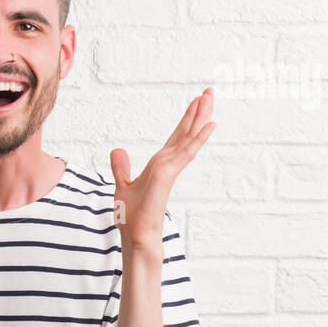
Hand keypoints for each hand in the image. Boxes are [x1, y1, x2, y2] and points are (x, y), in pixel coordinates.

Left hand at [109, 87, 215, 247]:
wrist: (137, 236)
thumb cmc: (134, 217)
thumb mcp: (122, 186)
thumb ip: (121, 168)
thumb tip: (117, 149)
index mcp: (159, 164)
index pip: (176, 137)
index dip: (186, 119)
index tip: (196, 101)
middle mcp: (168, 164)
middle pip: (186, 133)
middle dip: (197, 112)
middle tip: (210, 91)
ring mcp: (170, 169)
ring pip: (188, 138)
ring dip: (199, 118)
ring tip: (209, 97)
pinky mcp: (167, 175)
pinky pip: (185, 153)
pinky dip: (196, 139)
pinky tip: (209, 125)